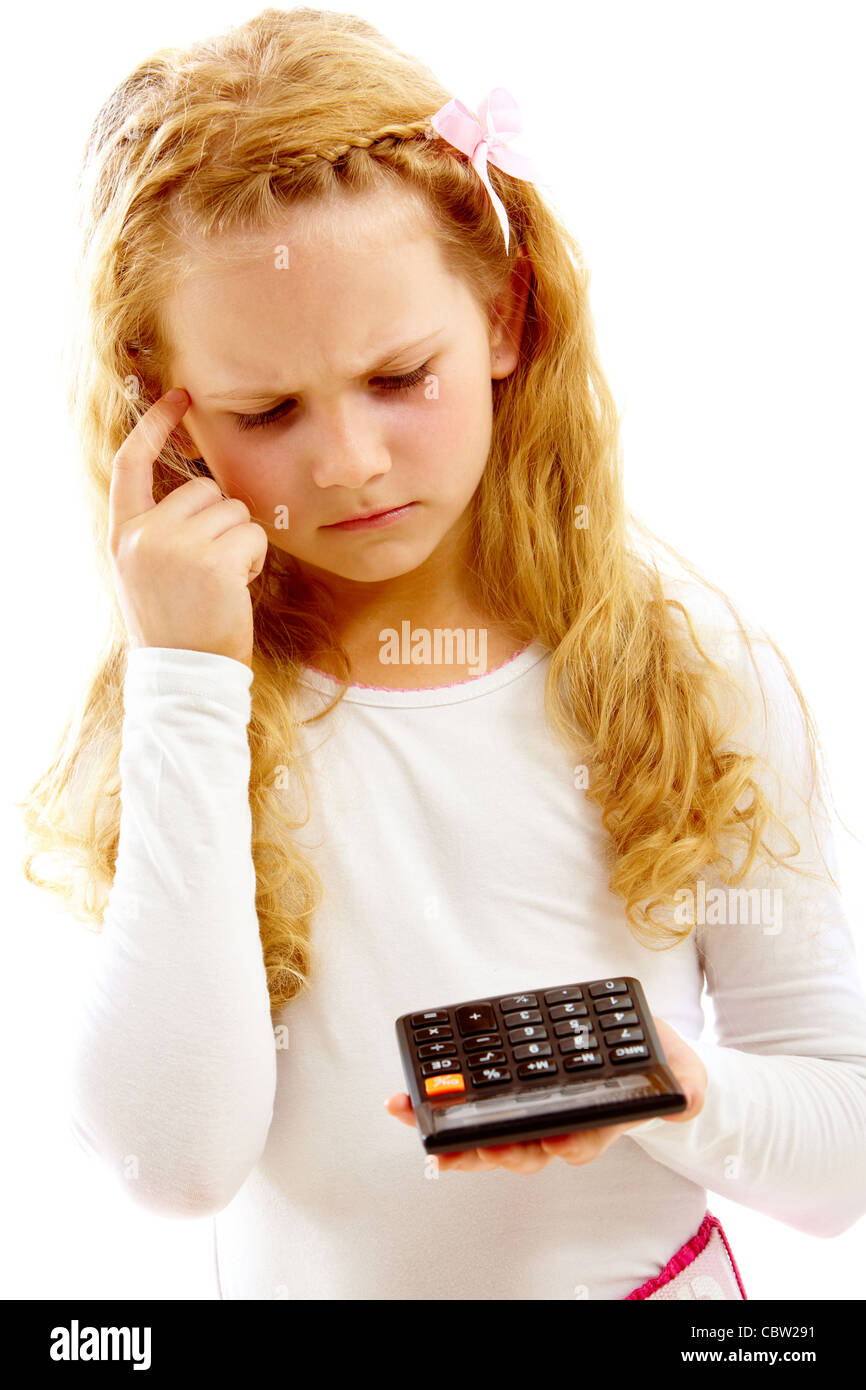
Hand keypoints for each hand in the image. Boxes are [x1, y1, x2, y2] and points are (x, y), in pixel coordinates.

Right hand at [108, 388, 268, 668]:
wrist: (185, 675)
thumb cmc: (178, 626)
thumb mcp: (148, 572)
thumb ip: (161, 529)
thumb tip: (203, 491)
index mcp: (123, 534)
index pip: (132, 464)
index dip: (155, 425)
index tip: (179, 397)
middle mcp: (144, 534)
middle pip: (204, 490)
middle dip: (221, 522)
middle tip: (213, 569)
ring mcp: (175, 546)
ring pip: (234, 510)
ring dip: (240, 543)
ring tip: (222, 582)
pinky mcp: (212, 561)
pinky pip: (252, 533)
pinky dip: (254, 558)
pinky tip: (237, 588)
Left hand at [385, 1015, 706, 1173]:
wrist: (644, 1054)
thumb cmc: (656, 1068)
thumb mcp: (682, 1076)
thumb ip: (686, 1086)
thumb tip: (686, 1093)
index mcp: (595, 1121)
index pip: (574, 1142)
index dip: (559, 1146)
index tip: (552, 1143)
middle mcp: (558, 1123)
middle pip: (522, 1150)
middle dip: (494, 1152)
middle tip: (470, 1146)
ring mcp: (528, 1111)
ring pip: (490, 1138)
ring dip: (457, 1139)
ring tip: (428, 1132)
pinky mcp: (504, 1089)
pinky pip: (469, 1109)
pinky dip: (435, 1111)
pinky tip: (405, 1104)